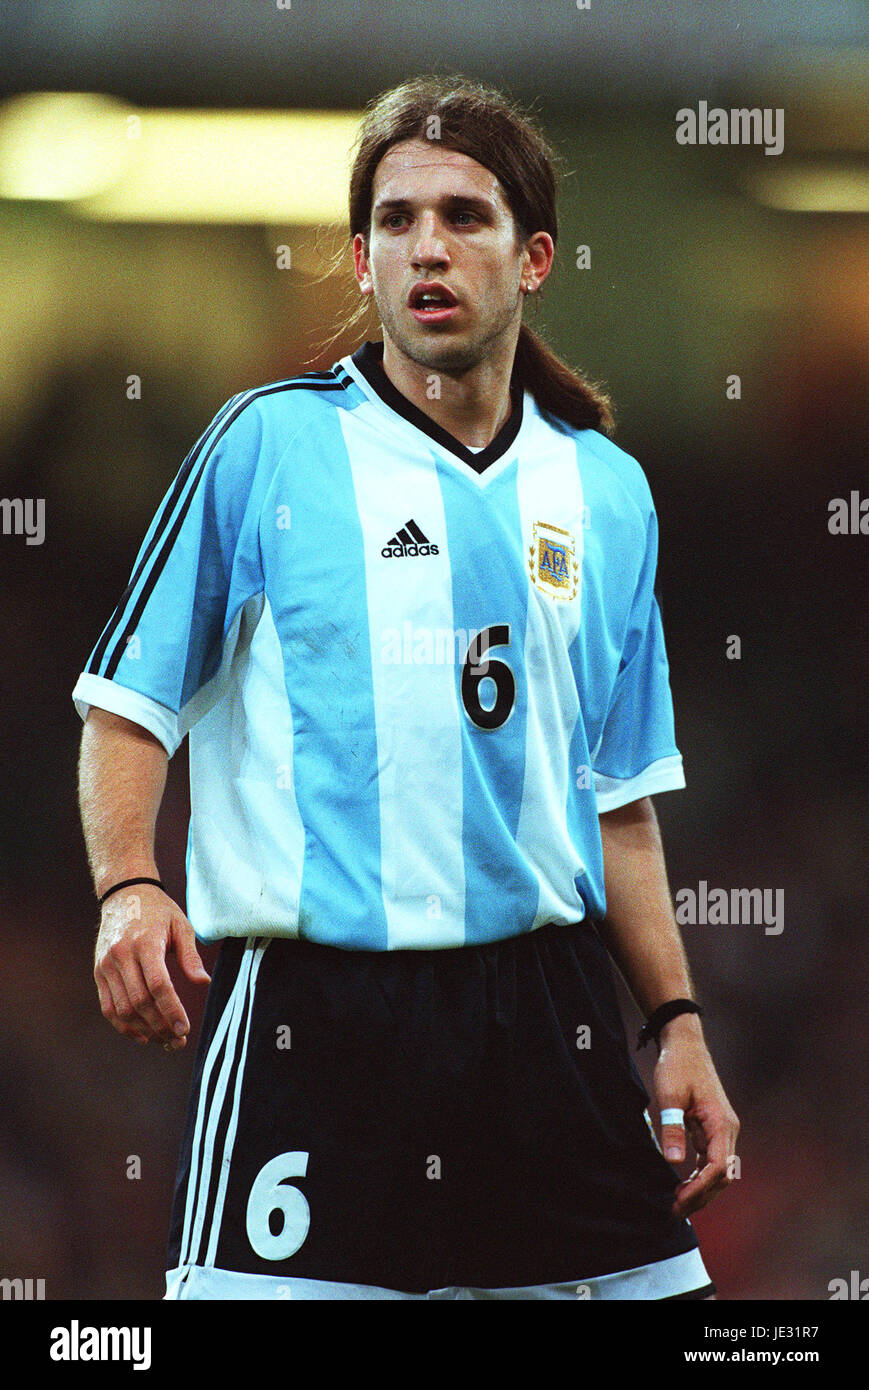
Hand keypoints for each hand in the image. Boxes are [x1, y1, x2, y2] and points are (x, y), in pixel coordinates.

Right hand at [94, 883, 210, 1049]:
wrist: (125, 894)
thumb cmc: (159, 911)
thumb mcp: (181, 926)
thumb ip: (191, 956)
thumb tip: (204, 983)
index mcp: (145, 943)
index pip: (158, 985)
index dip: (171, 1011)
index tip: (184, 1029)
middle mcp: (122, 955)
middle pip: (140, 1002)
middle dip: (160, 1026)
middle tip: (178, 1041)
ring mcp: (106, 965)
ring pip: (123, 1009)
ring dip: (144, 1030)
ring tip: (165, 1041)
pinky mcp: (98, 972)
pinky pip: (108, 1006)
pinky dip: (124, 1026)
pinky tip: (143, 1035)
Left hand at [652, 1016, 739, 1217]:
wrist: (684, 1042)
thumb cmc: (678, 1064)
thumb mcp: (670, 1094)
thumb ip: (672, 1128)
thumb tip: (675, 1162)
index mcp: (721, 1123)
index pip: (718, 1167)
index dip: (700, 1188)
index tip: (679, 1201)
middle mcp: (728, 1129)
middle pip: (722, 1174)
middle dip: (701, 1195)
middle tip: (675, 1211)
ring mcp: (722, 1129)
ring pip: (718, 1170)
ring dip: (701, 1189)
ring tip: (677, 1204)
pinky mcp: (712, 1128)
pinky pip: (710, 1159)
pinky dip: (699, 1175)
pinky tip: (682, 1185)